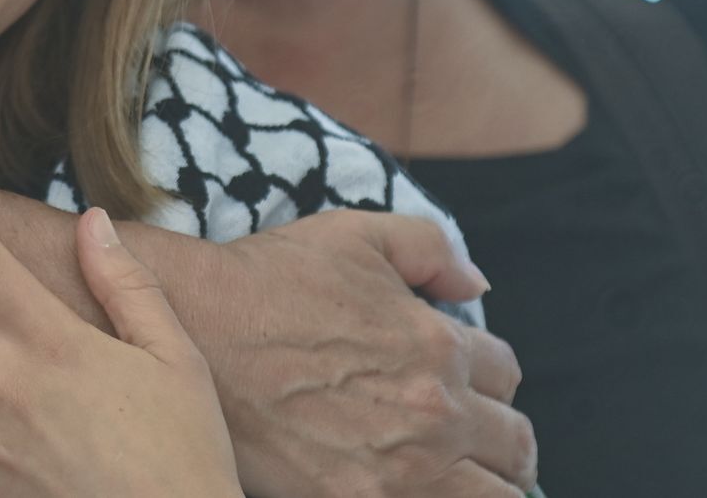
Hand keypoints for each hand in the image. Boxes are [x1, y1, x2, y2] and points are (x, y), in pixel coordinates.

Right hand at [183, 210, 537, 495]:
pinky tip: (418, 489)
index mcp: (438, 345)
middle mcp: (433, 413)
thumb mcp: (352, 234)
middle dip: (499, 439)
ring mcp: (399, 469)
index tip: (461, 379)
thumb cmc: (265, 280)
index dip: (483, 372)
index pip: (504, 373)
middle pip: (515, 446)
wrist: (192, 329)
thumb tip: (474, 282)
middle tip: (475, 441)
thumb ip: (429, 247)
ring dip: (488, 484)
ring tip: (462, 477)